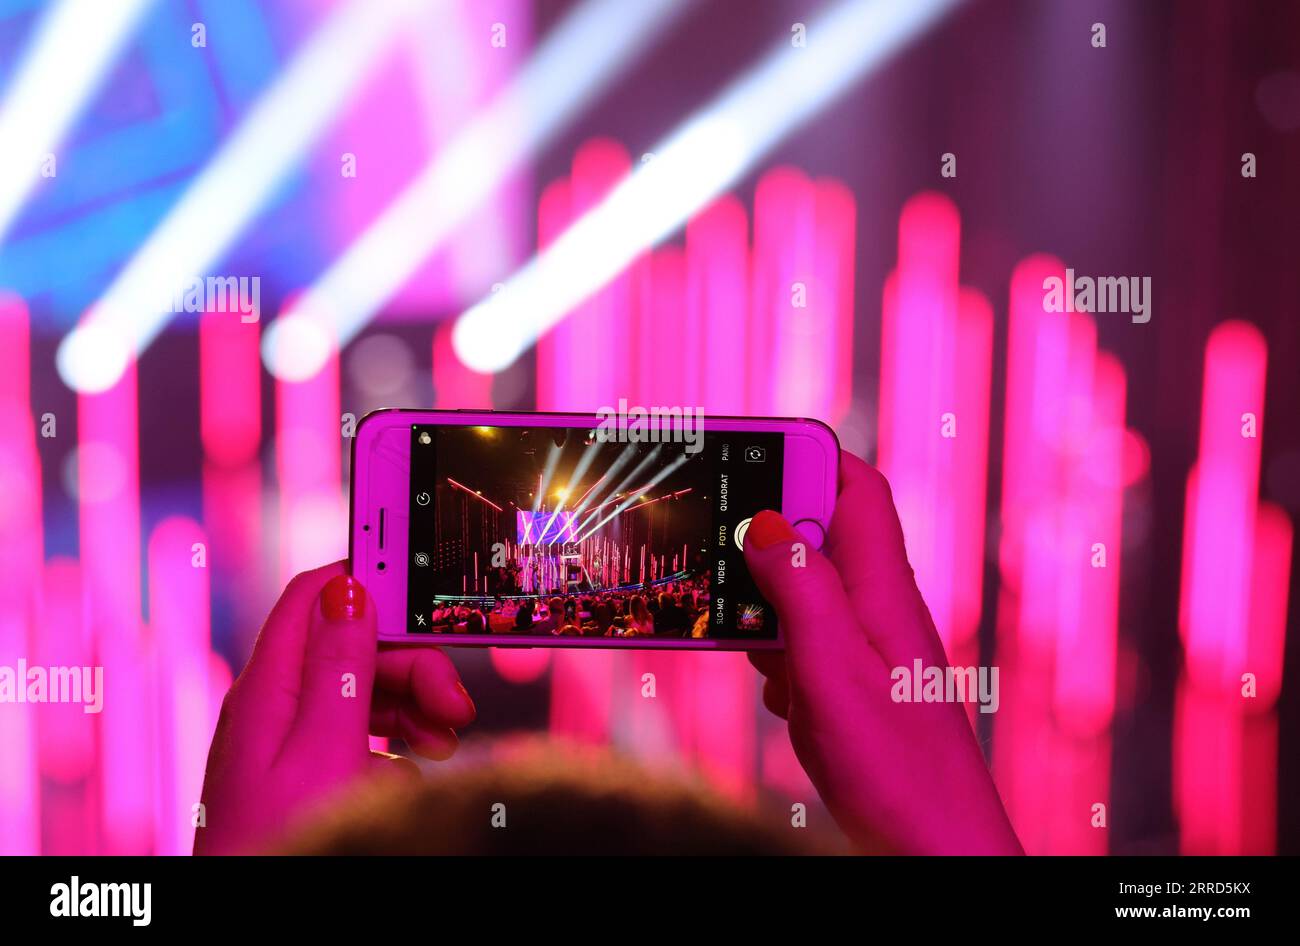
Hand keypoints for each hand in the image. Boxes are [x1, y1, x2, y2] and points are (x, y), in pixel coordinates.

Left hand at [195, 561, 476, 853]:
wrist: (258, 922)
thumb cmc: (284, 843)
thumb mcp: (323, 750)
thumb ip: (339, 667)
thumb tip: (349, 590)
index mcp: (271, 687)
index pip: (317, 595)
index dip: (372, 583)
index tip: (426, 598)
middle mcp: (276, 704)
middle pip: (354, 644)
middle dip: (412, 665)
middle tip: (454, 705)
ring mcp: (289, 740)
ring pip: (363, 689)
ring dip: (411, 704)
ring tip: (443, 740)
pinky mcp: (305, 771)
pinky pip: (358, 732)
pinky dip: (393, 742)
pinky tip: (408, 770)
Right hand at [742, 451, 1021, 854]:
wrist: (930, 849)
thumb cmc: (899, 767)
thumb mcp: (836, 667)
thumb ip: (802, 588)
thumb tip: (769, 521)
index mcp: (883, 590)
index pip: (858, 490)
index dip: (813, 457)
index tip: (757, 447)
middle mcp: (874, 610)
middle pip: (818, 535)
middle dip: (767, 533)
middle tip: (716, 533)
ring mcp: (861, 649)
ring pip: (800, 591)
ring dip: (762, 599)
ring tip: (728, 611)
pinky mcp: (845, 687)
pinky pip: (798, 643)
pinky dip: (771, 650)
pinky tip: (769, 679)